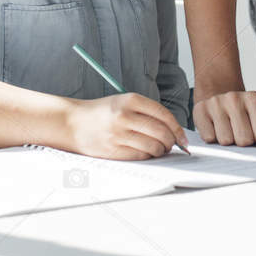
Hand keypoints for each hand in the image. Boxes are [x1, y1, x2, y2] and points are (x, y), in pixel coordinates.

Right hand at [66, 93, 187, 159]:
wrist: (72, 122)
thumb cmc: (101, 113)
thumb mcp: (123, 102)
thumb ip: (146, 112)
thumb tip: (172, 130)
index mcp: (130, 100)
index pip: (163, 115)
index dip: (177, 129)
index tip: (182, 138)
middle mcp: (125, 115)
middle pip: (161, 132)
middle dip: (171, 142)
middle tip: (172, 145)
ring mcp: (118, 134)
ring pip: (153, 146)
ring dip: (161, 151)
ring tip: (158, 149)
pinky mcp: (113, 150)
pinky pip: (141, 156)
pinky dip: (148, 156)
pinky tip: (146, 153)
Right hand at [193, 88, 255, 146]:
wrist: (218, 99)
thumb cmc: (243, 113)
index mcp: (253, 98)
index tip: (255, 132)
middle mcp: (234, 97)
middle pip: (244, 140)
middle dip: (243, 141)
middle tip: (240, 132)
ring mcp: (216, 102)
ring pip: (226, 140)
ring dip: (227, 140)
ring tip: (228, 130)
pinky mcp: (200, 110)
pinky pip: (209, 138)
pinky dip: (212, 138)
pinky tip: (215, 128)